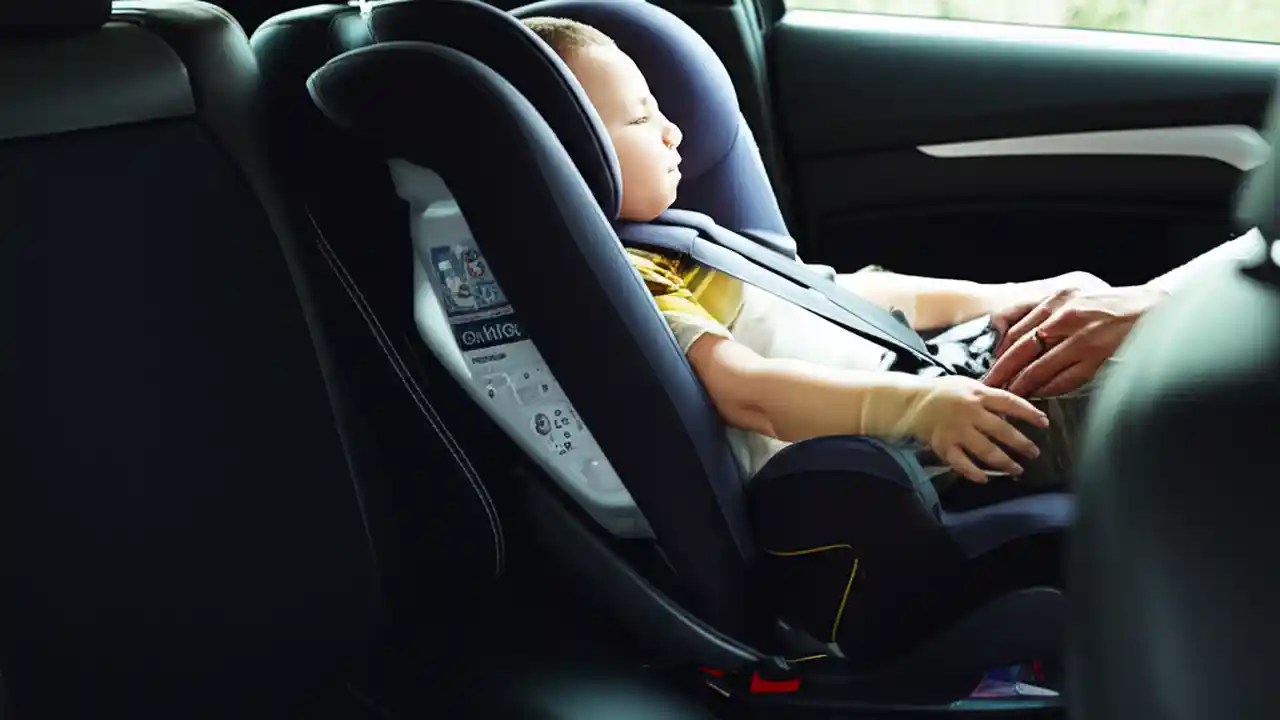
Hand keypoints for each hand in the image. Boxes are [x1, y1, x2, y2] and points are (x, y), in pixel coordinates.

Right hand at [910, 377, 1048, 484]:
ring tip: (1017, 469)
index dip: (1029, 413)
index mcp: (978, 394)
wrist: (909, 400)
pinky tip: (984, 478)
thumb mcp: (966, 385)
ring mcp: (957, 430)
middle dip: (1021, 443)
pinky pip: (961, 463)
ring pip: (986, 450)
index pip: (1010, 402)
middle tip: (1034, 453)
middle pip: (1002, 430)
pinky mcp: (943, 445)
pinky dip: (973, 472)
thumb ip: (987, 397)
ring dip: (1004, 462)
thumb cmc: (941, 392)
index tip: (1045, 423)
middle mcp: (970, 412)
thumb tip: (1012, 411)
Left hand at [985, 286, 1168, 396]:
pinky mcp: (1097, 357)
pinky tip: (1038, 395)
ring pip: (1041, 368)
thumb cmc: (1107, 304)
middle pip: (1022, 351)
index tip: (988, 367)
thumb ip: (1044, 312)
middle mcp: (1066, 318)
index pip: (1016, 332)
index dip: (999, 354)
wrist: (1149, 308)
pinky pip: (1065, 379)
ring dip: (1021, 385)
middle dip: (1002, 372)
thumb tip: (1010, 333)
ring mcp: (1082, 339)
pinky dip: (1049, 389)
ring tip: (1008, 397)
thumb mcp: (1072, 296)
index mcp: (1056, 302)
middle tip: (988, 387)